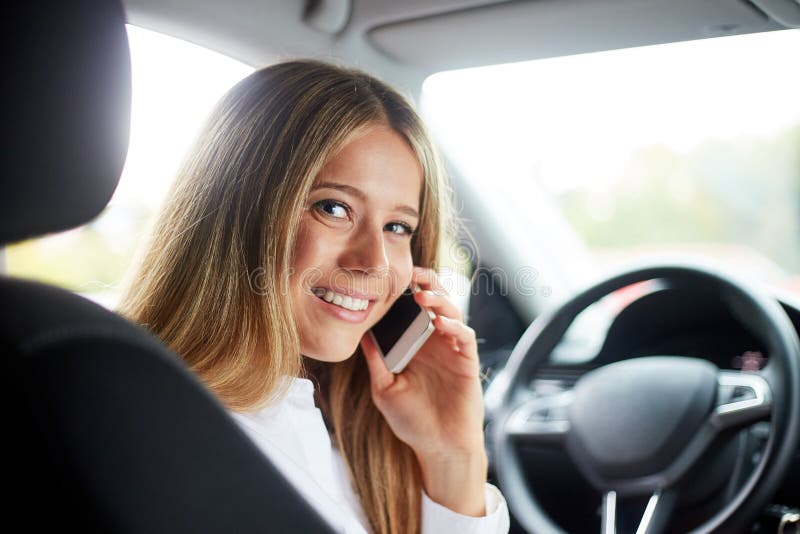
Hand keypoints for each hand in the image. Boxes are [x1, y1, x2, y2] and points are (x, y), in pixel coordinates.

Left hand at [361, 266, 487, 515]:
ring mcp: (452, 351)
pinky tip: (441, 324)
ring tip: (424, 297)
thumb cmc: (412, 421)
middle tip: (414, 274)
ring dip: (440, 301)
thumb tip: (361, 335)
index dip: (407, 292)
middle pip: (435, 303)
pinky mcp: (467, 362)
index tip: (392, 278)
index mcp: (414, 345)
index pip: (412, 310)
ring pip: (452, 314)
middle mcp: (434, 343)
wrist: (438, 447)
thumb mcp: (385, 390)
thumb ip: (376, 362)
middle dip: (427, 285)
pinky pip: (465, 338)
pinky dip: (455, 327)